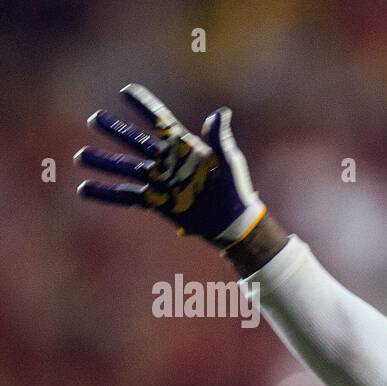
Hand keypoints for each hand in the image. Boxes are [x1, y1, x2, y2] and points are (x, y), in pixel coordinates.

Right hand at [76, 84, 265, 246]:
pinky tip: (84, 189)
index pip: (160, 122)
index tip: (127, 90)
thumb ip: (220, 139)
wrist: (233, 222)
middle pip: (135, 142)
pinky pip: (126, 197)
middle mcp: (167, 162)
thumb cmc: (235, 189)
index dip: (144, 106)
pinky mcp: (156, 202)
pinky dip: (105, 194)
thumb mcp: (229, 162)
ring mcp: (160, 182)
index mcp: (184, 147)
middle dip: (115, 130)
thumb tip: (220, 113)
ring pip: (125, 168)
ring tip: (80, 156)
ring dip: (103, 163)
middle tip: (95, 119)